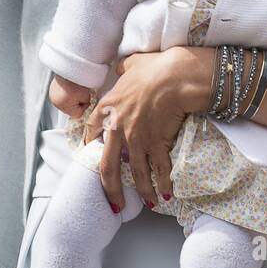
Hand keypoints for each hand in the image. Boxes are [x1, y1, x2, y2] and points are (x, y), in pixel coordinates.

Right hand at [48, 74, 92, 118]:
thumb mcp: (86, 96)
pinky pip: (61, 96)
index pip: (77, 114)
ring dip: (71, 98)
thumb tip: (84, 105)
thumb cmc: (78, 80)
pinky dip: (66, 93)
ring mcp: (52, 95)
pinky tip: (70, 86)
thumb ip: (85, 104)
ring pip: (65, 103)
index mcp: (62, 105)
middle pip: (70, 110)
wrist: (71, 66)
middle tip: (81, 92)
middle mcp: (55, 101)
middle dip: (76, 103)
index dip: (84, 107)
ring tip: (75, 88)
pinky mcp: (52, 90)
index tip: (86, 99)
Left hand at [81, 49, 188, 211]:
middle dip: (111, 189)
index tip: (94, 159)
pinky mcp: (158, 143)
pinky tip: (167, 193)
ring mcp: (138, 139)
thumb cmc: (154, 68)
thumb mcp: (130, 64)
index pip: (93, 134)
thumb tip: (121, 67)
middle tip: (115, 203)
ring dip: (143, 191)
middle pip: (108, 167)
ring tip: (149, 202)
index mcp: (107, 109)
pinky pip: (160, 169)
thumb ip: (122, 69)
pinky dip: (164, 183)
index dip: (92, 149)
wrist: (174, 77)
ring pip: (137, 173)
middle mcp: (119, 129)